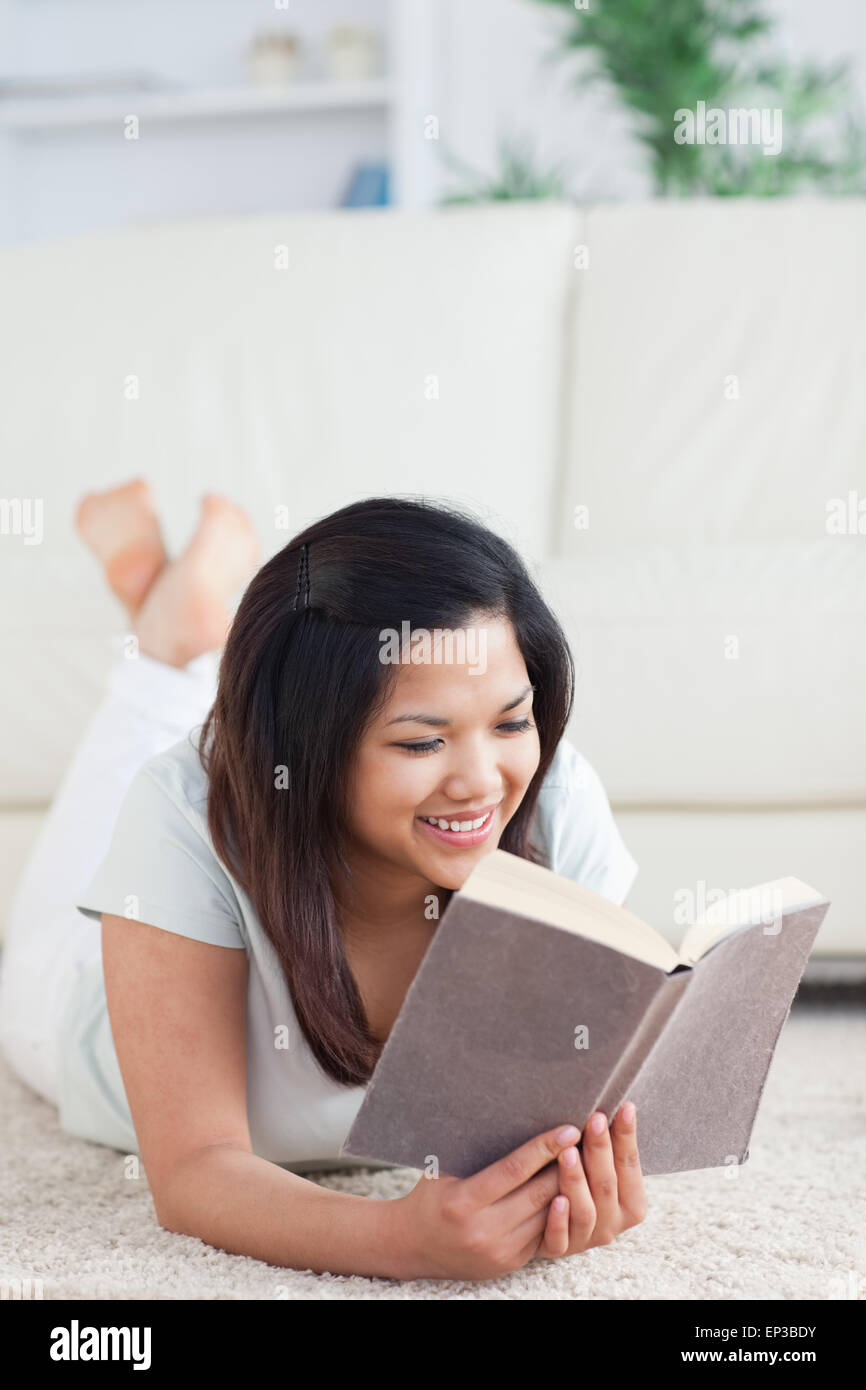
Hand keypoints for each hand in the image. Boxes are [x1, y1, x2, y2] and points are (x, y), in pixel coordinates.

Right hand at [388, 1122, 586, 1280]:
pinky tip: (570, 1188)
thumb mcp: (441, 1169)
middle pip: (539, 1193)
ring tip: (587, 1161)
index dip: (544, 1148)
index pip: (514, 1169)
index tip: (569, 1129)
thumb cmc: (429, 1197)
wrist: (412, 1246)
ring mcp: (500, 1250)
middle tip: (589, 1138)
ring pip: (548, 1215)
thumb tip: (511, 1113)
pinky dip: (557, 1210)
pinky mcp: (511, 1262)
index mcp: (464, 1201)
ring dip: (569, 1187)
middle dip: (567, 1165)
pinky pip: (543, 1233)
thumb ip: (475, 1151)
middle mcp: (484, 1229)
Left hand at [536, 1102, 646, 1258]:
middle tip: (594, 1120)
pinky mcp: (559, 1250)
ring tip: (567, 1154)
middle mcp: (613, 1225)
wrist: (550, 1227)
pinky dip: (559, 1221)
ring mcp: (586, 1239)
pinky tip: (555, 1200)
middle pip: (607, 1185)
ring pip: (585, 1211)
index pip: (630, 1166)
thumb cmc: (582, 1184)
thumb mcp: (600, 1168)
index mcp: (632, 1205)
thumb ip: (609, 1148)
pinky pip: (560, 1239)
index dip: (626, 1137)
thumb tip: (621, 1103)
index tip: (623, 1108)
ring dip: (576, 1182)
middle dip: (600, 1151)